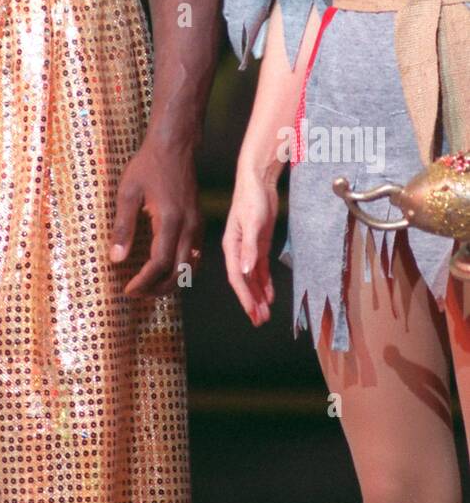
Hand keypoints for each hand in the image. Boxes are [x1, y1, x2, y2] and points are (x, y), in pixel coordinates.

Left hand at [109, 143, 203, 296]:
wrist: (175, 145)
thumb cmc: (148, 165)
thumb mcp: (128, 192)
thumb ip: (123, 227)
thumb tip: (115, 259)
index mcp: (171, 220)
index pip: (160, 263)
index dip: (144, 281)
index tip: (127, 289)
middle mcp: (189, 226)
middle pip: (179, 272)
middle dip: (157, 288)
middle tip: (136, 293)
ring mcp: (197, 224)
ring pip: (190, 266)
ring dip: (171, 282)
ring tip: (149, 286)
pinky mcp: (198, 221)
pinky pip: (195, 255)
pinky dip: (181, 269)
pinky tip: (165, 269)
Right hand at [222, 171, 278, 325]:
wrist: (258, 181)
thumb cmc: (252, 198)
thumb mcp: (253, 223)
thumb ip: (250, 249)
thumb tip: (245, 272)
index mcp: (232, 246)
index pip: (237, 278)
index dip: (245, 297)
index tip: (253, 313)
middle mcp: (238, 250)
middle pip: (244, 282)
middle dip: (251, 302)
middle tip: (260, 321)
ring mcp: (250, 248)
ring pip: (253, 278)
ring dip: (258, 296)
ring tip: (265, 314)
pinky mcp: (260, 244)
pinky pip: (261, 269)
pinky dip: (265, 283)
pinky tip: (269, 296)